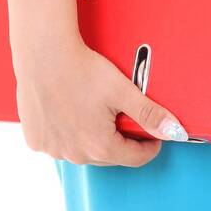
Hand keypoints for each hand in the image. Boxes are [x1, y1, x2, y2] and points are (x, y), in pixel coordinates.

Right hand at [14, 35, 188, 165]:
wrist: (43, 53)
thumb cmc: (82, 69)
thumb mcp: (122, 89)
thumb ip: (149, 113)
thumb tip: (174, 131)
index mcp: (100, 147)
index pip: (136, 157)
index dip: (150, 144)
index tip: (153, 133)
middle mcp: (75, 155)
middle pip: (109, 155)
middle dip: (120, 138)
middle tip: (122, 113)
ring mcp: (53, 150)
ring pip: (82, 150)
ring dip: (92, 136)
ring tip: (94, 109)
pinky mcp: (36, 140)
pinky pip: (59, 143)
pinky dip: (66, 133)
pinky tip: (69, 111)